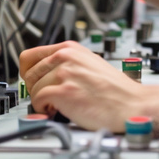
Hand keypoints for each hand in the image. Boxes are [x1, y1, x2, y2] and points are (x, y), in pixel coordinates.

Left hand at [20, 41, 141, 131]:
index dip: (27, 72)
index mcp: (70, 48)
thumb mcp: (89, 63)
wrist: (131, 103)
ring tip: (58, 105)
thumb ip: (67, 63)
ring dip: (42, 101)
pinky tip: (56, 111)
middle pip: (28, 74)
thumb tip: (44, 71)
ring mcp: (65, 73)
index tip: (32, 81)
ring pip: (33, 89)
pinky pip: (38, 101)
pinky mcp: (64, 92)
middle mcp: (66, 57)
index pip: (29, 56)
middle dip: (36, 88)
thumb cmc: (115, 88)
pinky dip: (43, 110)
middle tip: (49, 97)